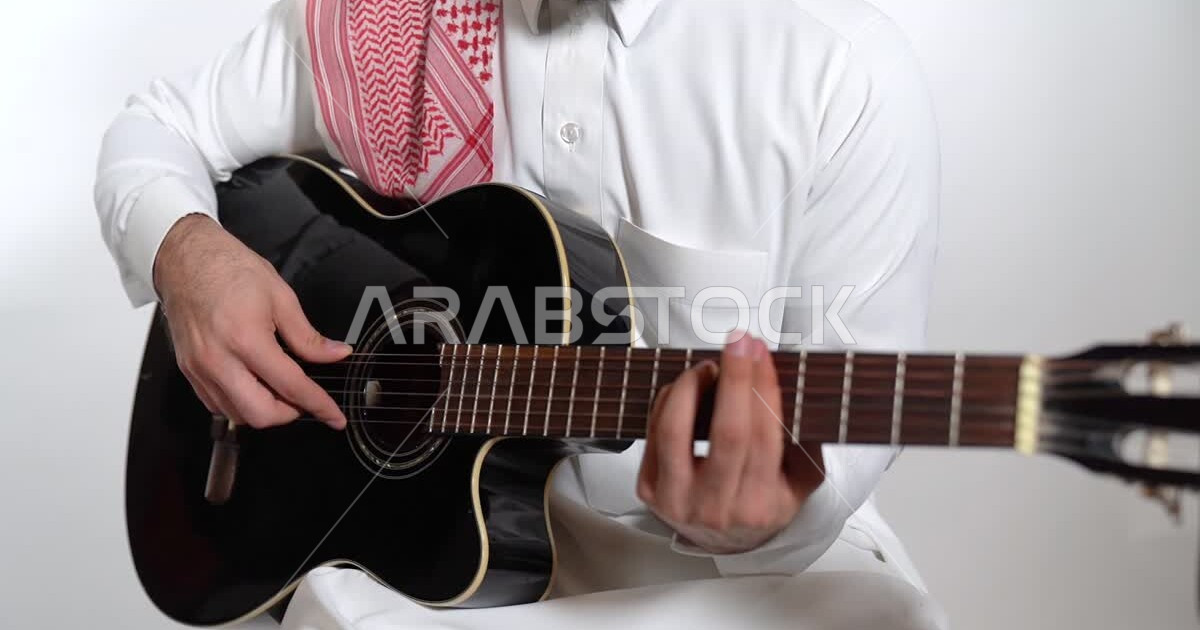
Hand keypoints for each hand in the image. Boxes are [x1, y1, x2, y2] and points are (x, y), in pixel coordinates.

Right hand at [153, 214, 349, 428]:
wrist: (185, 259)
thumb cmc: (228, 269)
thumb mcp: (280, 296)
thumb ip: (308, 336)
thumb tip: (336, 354)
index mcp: (246, 338)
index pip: (291, 386)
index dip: (319, 405)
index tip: (334, 416)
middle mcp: (218, 359)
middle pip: (260, 414)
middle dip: (290, 413)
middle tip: (304, 399)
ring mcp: (200, 369)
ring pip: (237, 415)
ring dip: (265, 410)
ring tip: (279, 389)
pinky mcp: (188, 372)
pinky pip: (217, 405)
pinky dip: (241, 404)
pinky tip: (254, 386)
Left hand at [637, 333, 824, 553]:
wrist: (723, 540)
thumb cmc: (762, 502)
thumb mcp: (799, 484)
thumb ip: (807, 445)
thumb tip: (802, 392)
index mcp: (760, 506)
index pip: (763, 437)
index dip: (763, 388)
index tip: (761, 353)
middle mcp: (717, 508)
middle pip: (726, 432)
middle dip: (734, 379)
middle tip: (738, 343)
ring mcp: (677, 501)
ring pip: (676, 432)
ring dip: (691, 387)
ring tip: (707, 367)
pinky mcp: (649, 490)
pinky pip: (654, 434)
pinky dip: (669, 401)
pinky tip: (686, 386)